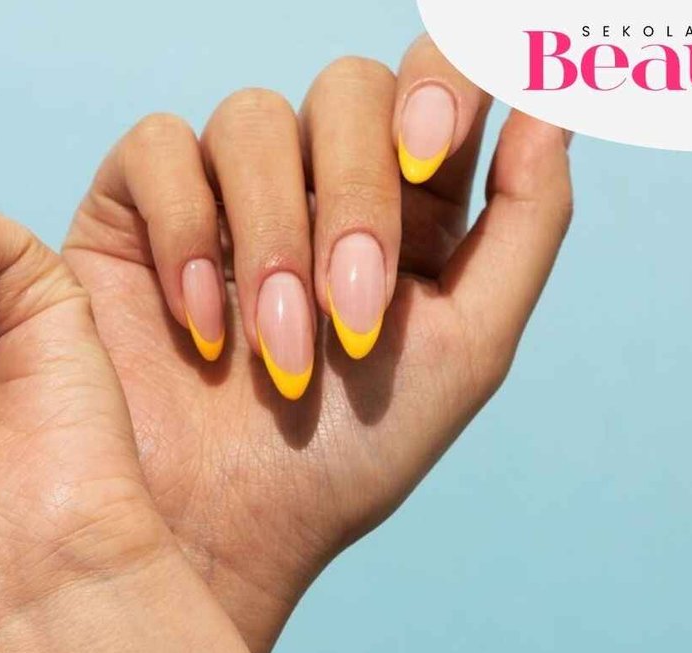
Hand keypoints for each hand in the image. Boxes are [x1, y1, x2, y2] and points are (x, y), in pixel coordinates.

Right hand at [63, 37, 573, 652]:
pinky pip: (158, 148)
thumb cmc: (345, 461)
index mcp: (408, 204)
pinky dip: (184, 232)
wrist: (225, 532)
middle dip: (355, 195)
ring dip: (272, 239)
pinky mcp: (135, 209)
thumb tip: (555, 100)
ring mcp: (223, 189)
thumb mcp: (468, 348)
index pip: (435, 81)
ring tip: (277, 354)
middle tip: (351, 312)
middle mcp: (315, 182)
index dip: (437, 83)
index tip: (428, 158)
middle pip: (347, 88)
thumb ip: (527, 220)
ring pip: (253, 118)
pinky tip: (200, 325)